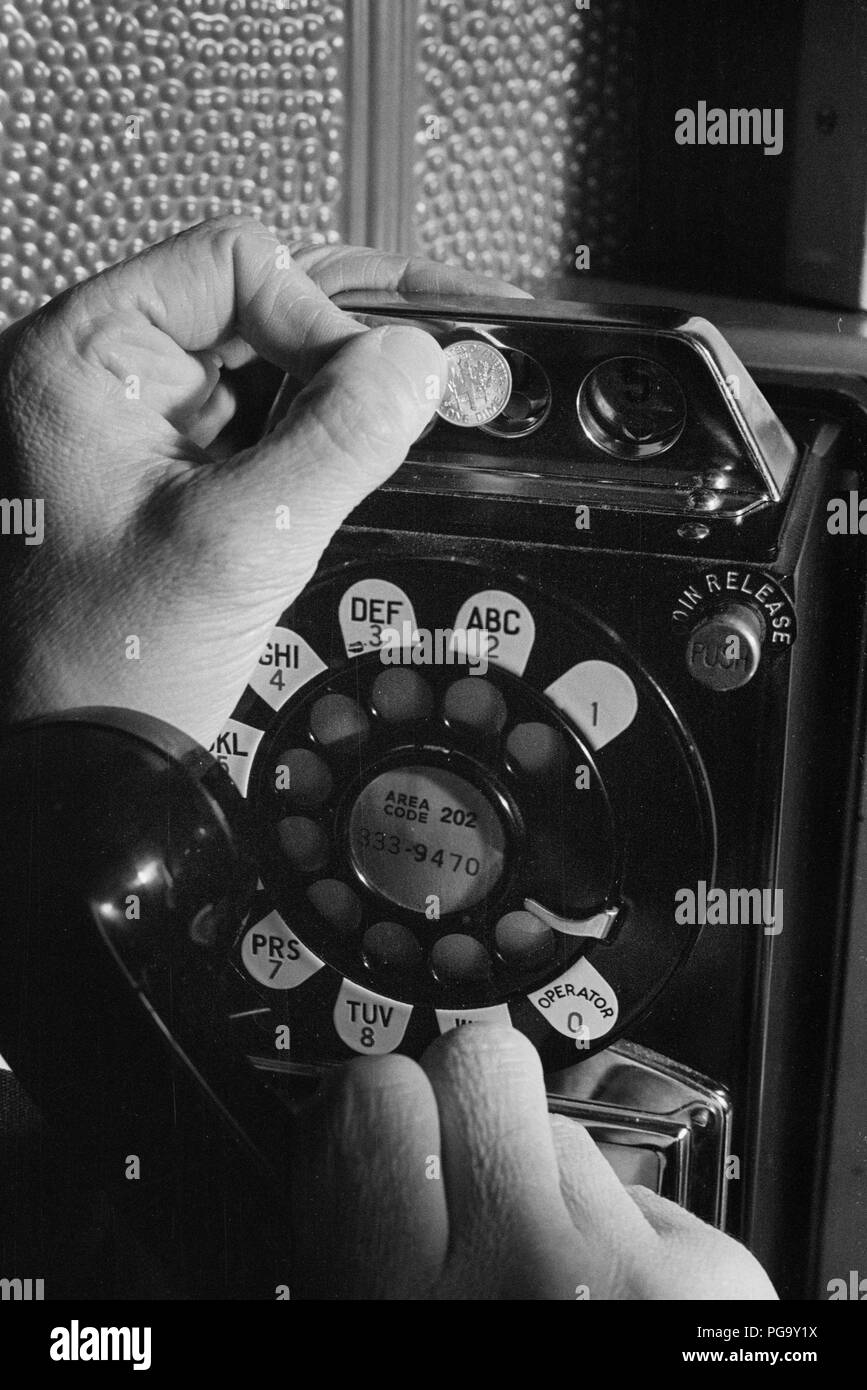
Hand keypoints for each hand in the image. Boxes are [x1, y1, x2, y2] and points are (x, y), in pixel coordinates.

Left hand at [0, 216, 526, 744]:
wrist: (80, 760)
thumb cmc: (101, 666)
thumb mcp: (237, 546)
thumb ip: (337, 441)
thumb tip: (415, 363)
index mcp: (82, 359)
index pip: (232, 265)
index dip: (320, 317)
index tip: (373, 387)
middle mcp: (103, 377)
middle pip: (252, 303)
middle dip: (346, 338)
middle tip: (434, 358)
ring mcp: (136, 425)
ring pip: (263, 363)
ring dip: (339, 385)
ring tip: (410, 404)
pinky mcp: (167, 472)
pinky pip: (258, 422)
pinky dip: (316, 432)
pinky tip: (363, 449)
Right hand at [289, 1024, 777, 1300]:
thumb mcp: (386, 1341)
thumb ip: (361, 1252)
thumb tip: (344, 1144)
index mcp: (404, 1309)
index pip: (369, 1099)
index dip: (375, 1116)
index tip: (382, 1143)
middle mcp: (522, 1277)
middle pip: (478, 1062)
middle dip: (465, 1106)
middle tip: (467, 1176)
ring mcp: (634, 1268)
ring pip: (564, 1127)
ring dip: (547, 1182)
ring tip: (544, 1275)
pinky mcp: (719, 1274)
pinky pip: (640, 1194)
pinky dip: (620, 1233)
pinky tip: (610, 1304)